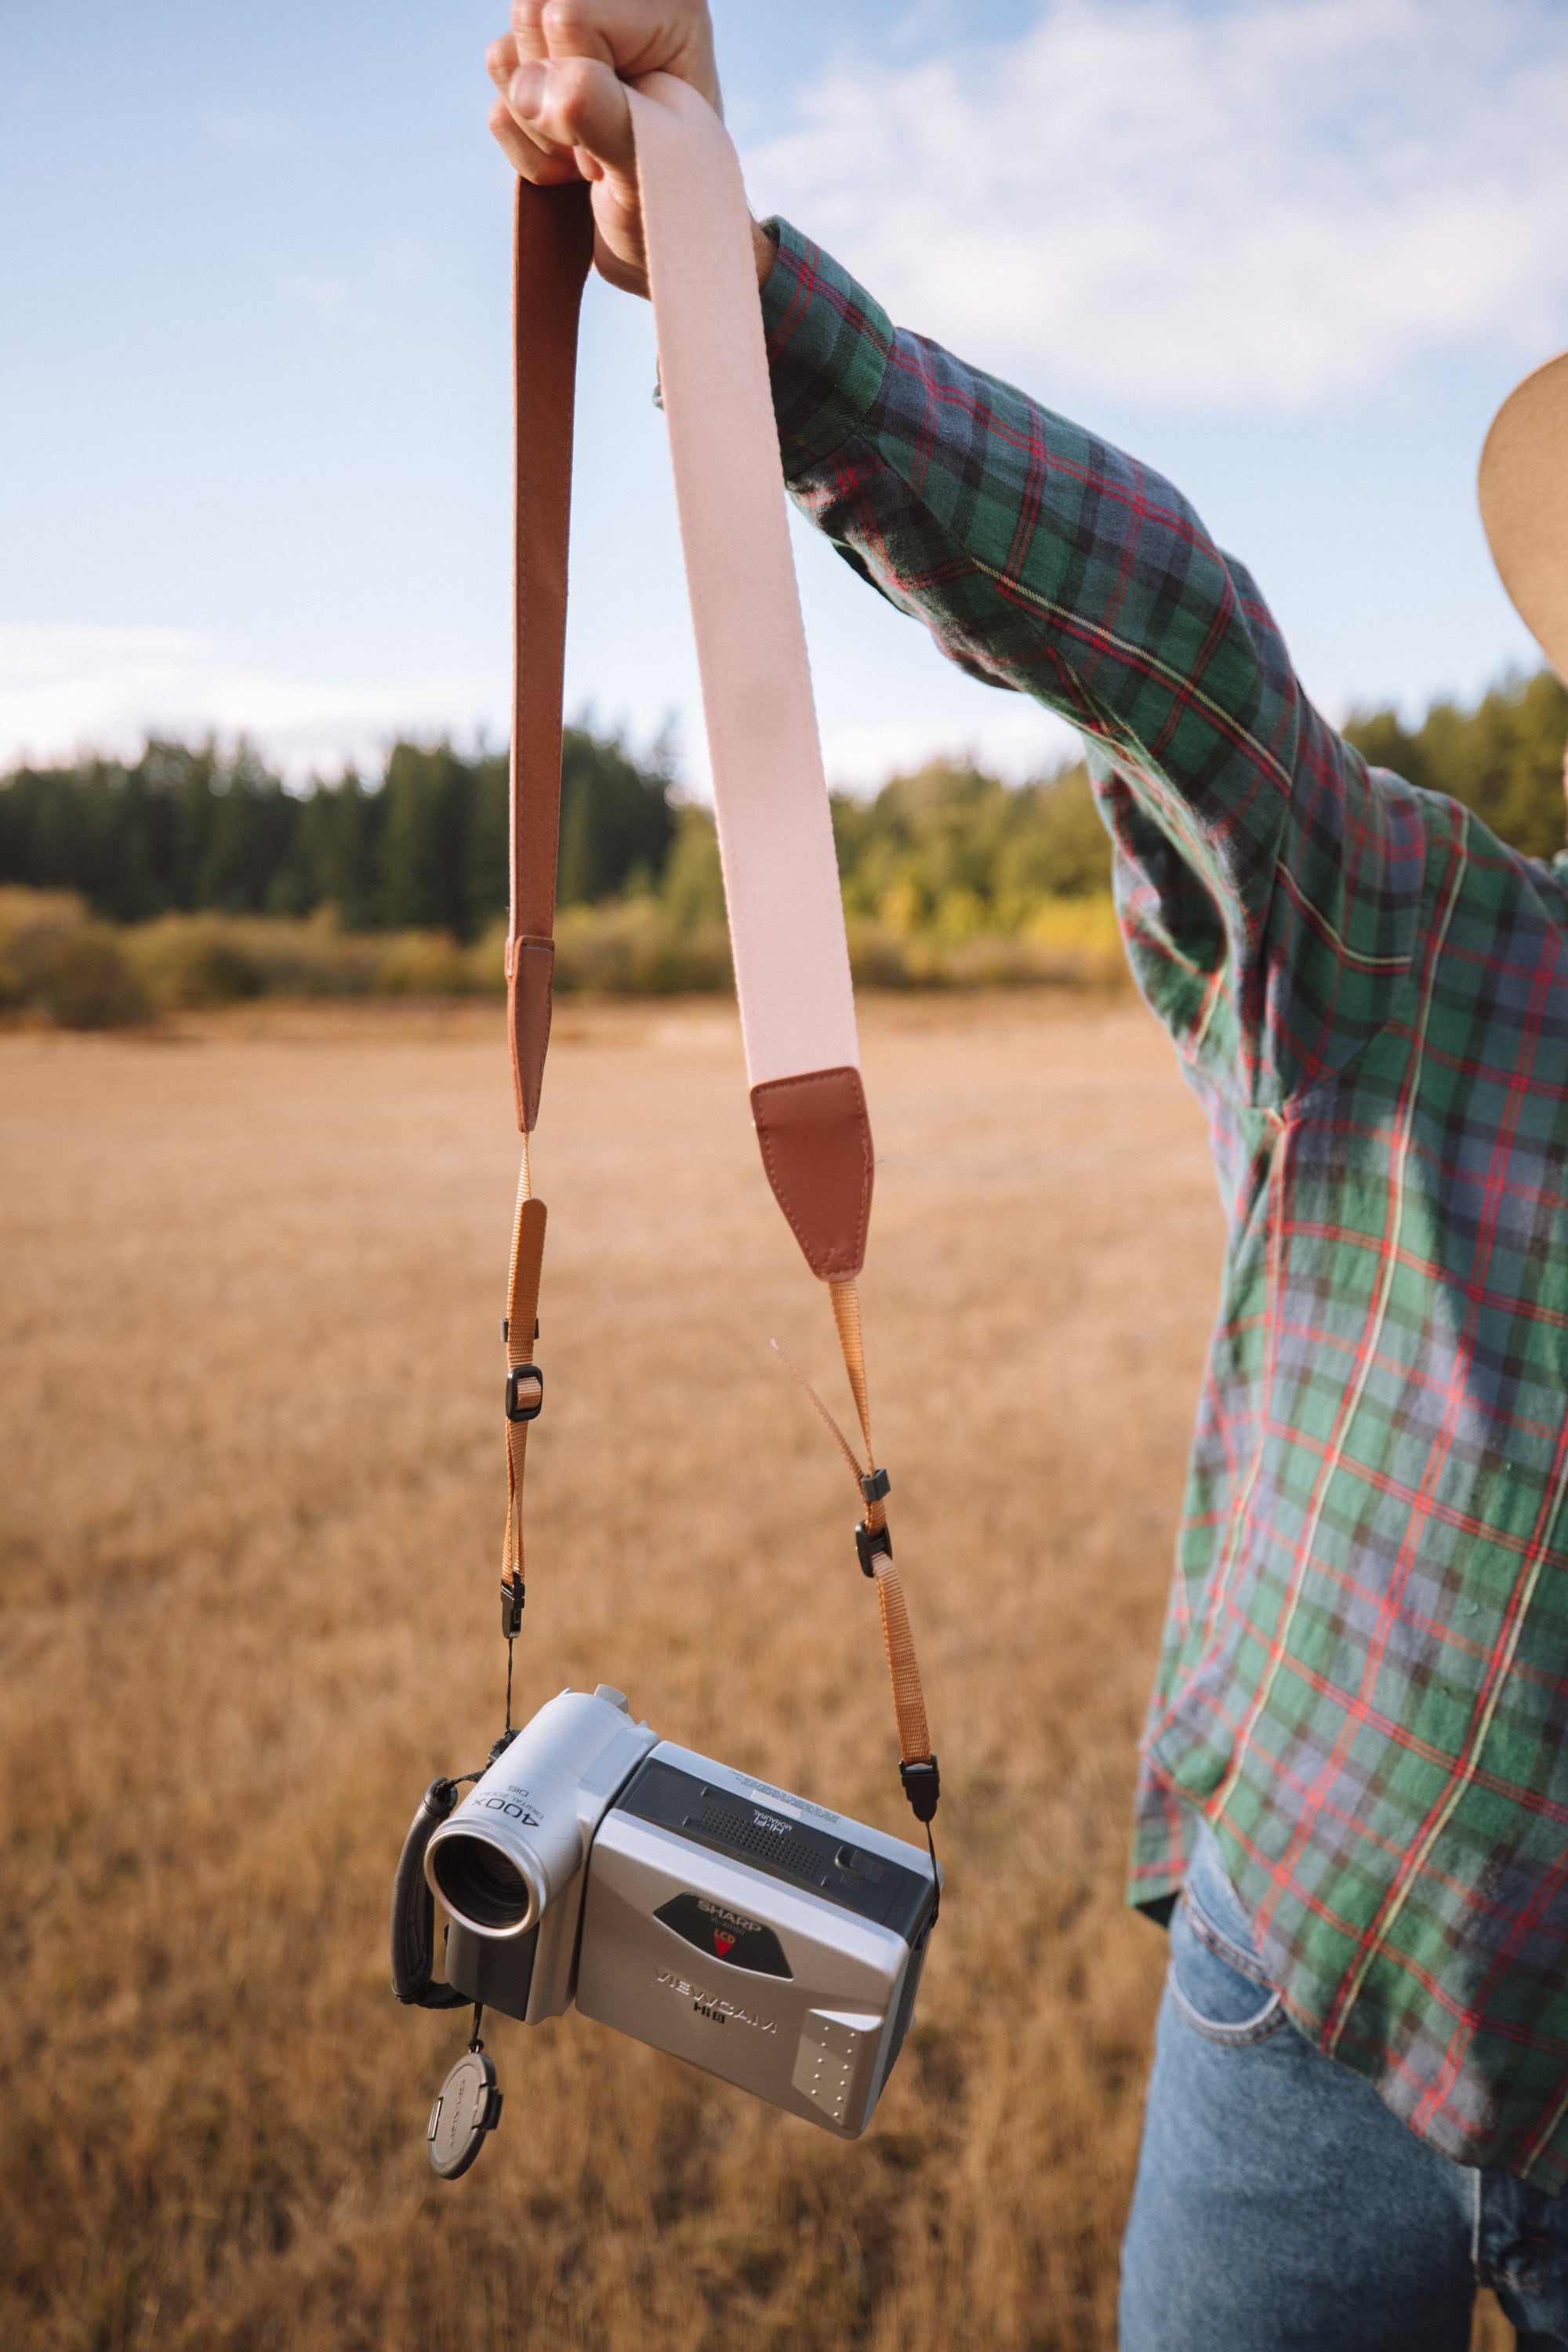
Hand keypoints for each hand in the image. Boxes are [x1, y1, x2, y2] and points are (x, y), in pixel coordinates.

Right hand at [486, 1, 772, 296]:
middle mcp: (618, 8)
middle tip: (607, 147)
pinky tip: (574, 167)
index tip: (629, 130)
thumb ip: (598, 109)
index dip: (584, 86)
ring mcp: (574, 47)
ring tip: (595, 157)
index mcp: (664, 5)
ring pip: (503, 60)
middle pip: (526, 17)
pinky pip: (498, 111)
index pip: (569, 15)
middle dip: (556, 103)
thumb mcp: (648, 155)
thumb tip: (534, 87)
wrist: (673, 250)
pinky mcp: (544, 86)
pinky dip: (530, 156)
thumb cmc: (679, 204)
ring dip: (542, 132)